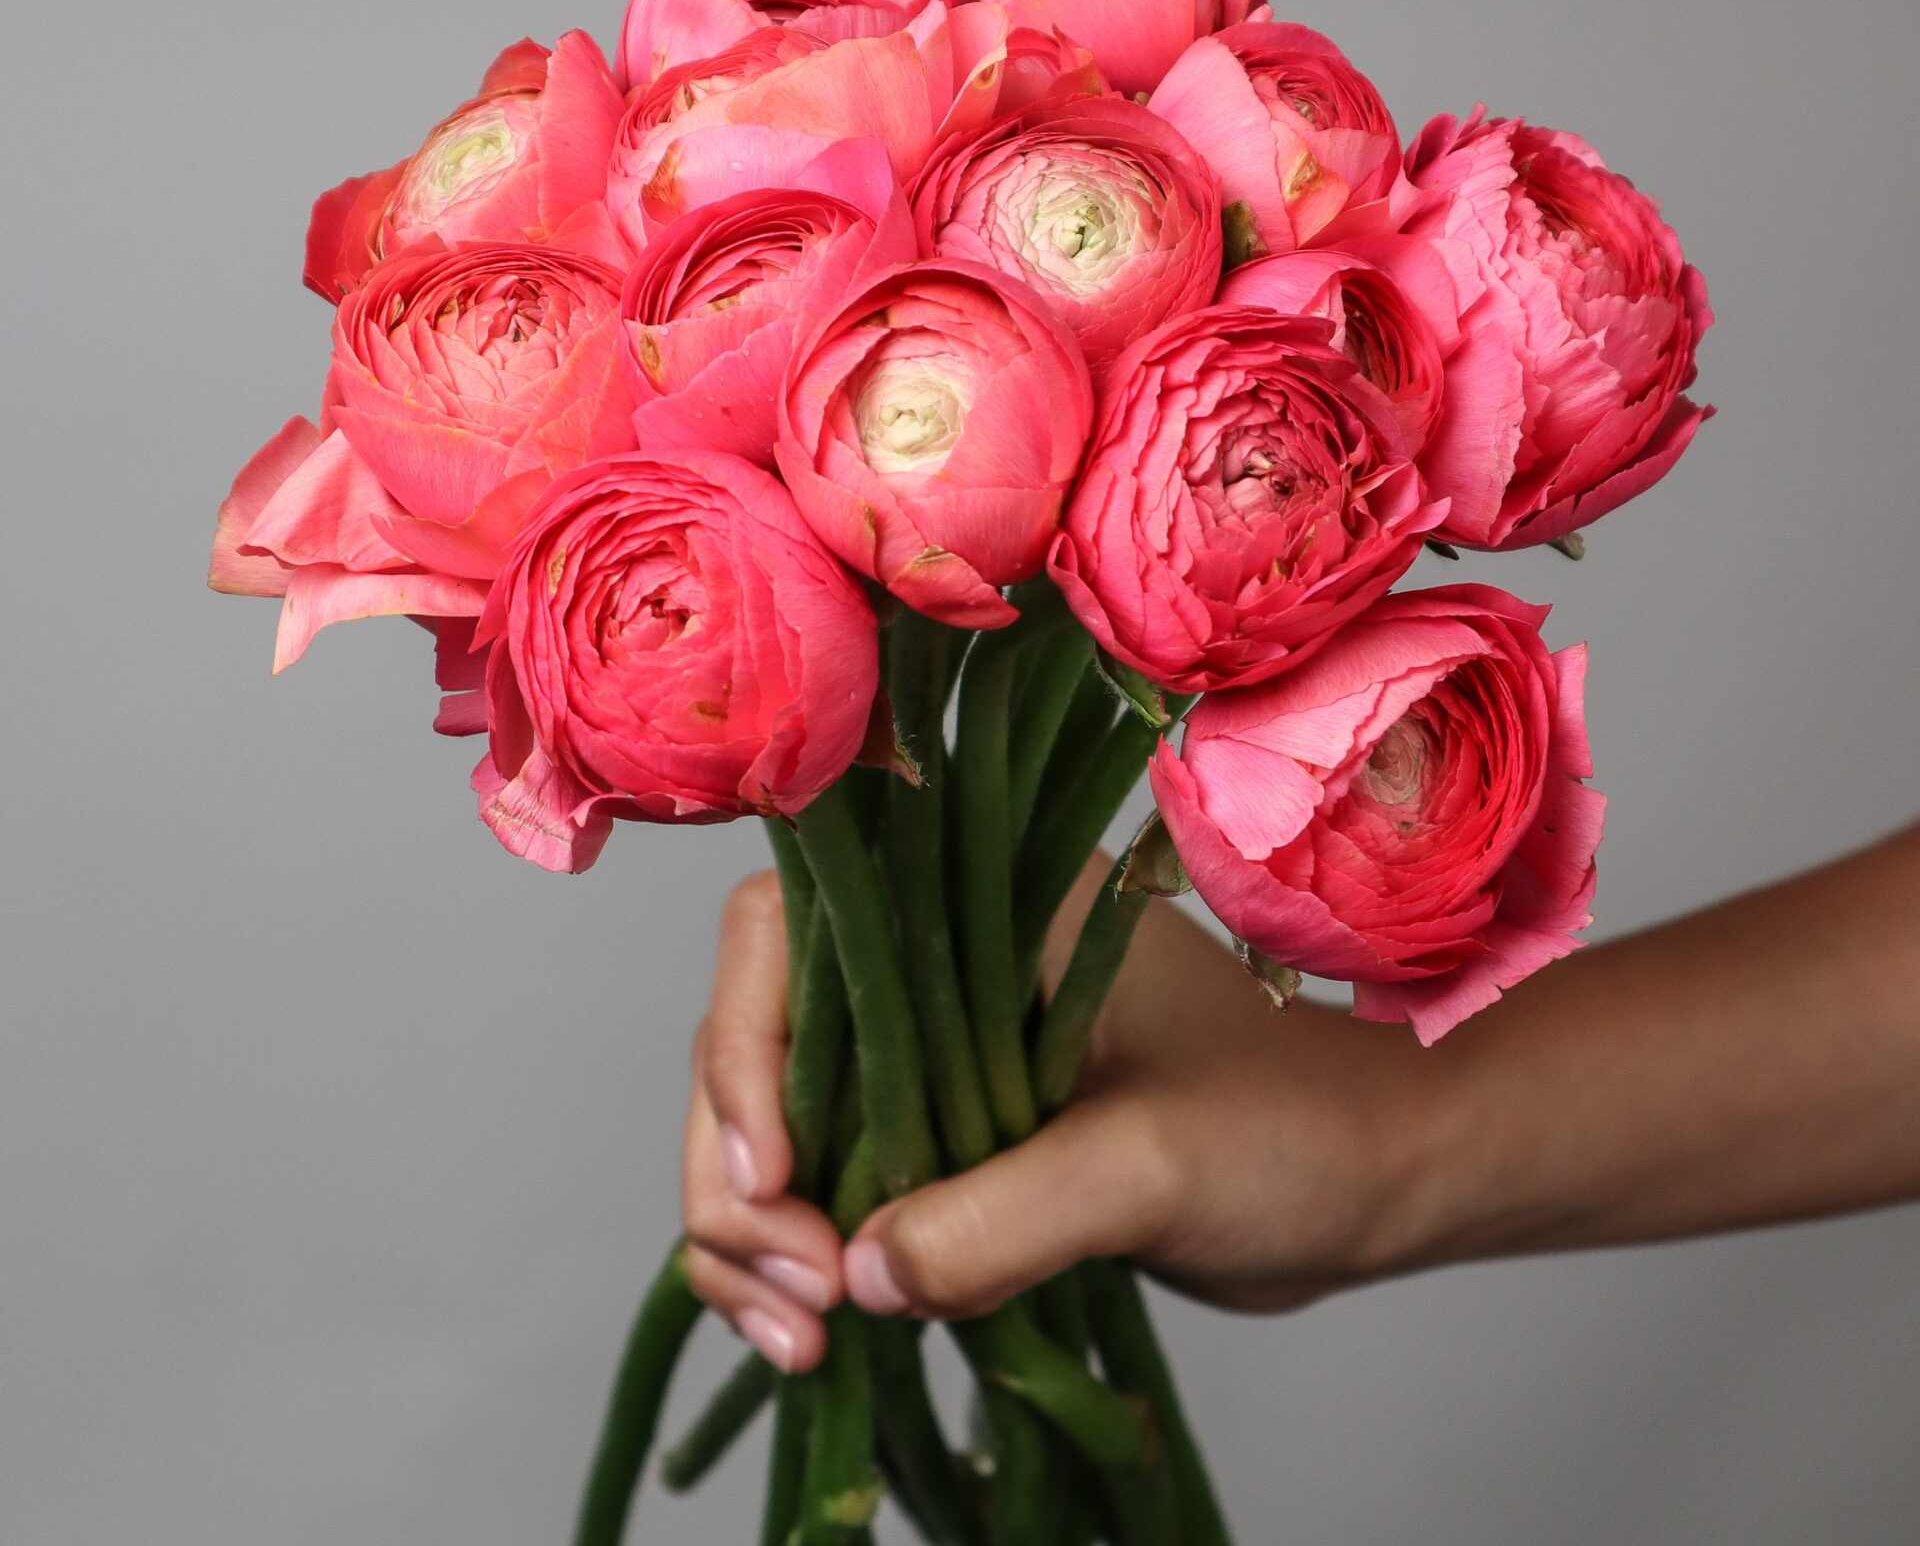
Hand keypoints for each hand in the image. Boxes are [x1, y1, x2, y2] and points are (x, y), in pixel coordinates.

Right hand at [681, 855, 1452, 1370]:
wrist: (1368, 1177)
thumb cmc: (1292, 1125)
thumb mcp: (1152, 1162)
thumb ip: (1008, 1213)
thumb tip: (860, 1274)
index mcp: (974, 907)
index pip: (787, 937)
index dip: (748, 1048)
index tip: (771, 1176)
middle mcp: (934, 966)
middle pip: (759, 1044)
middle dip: (739, 1175)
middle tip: (801, 1295)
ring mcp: (935, 1057)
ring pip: (779, 1129)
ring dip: (756, 1239)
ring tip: (804, 1343)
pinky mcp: (948, 1139)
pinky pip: (833, 1192)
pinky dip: (805, 1267)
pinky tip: (819, 1340)